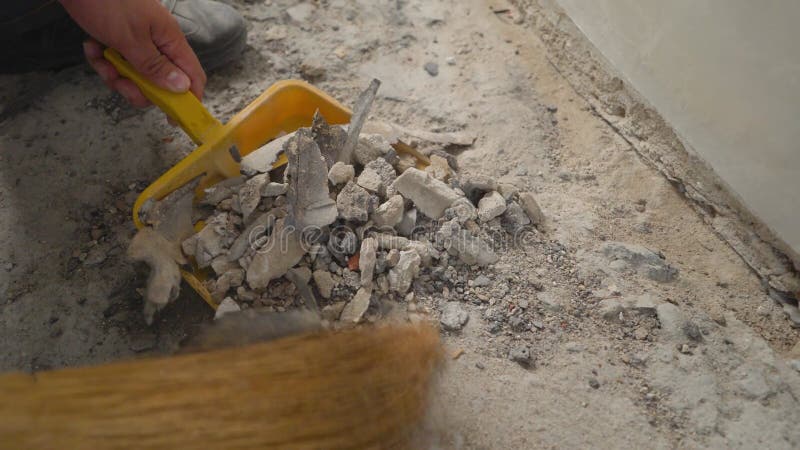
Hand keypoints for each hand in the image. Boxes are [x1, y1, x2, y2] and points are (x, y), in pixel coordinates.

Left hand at [60, 0, 205, 107]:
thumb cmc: (107, 2)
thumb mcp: (131, 39)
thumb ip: (156, 67)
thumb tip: (183, 88)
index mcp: (169, 41)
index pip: (192, 76)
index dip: (187, 99)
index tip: (173, 118)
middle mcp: (158, 43)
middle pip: (159, 81)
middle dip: (137, 88)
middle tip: (121, 83)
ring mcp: (137, 41)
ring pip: (134, 74)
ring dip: (114, 73)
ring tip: (100, 58)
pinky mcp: (118, 39)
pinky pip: (116, 61)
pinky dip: (101, 59)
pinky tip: (91, 46)